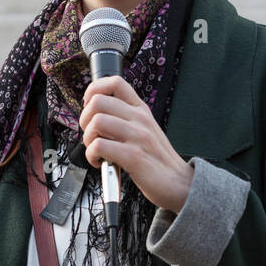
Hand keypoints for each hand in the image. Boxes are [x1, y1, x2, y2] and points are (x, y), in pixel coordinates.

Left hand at [78, 75, 194, 213]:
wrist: (180, 184)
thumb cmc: (158, 161)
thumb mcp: (146, 130)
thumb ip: (125, 119)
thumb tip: (95, 115)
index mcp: (141, 110)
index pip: (115, 82)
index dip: (93, 90)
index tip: (89, 107)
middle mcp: (140, 119)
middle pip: (98, 101)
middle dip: (85, 119)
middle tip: (91, 135)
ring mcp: (138, 136)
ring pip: (96, 122)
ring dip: (88, 139)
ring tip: (96, 151)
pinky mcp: (133, 156)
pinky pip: (99, 146)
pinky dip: (92, 156)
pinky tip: (100, 162)